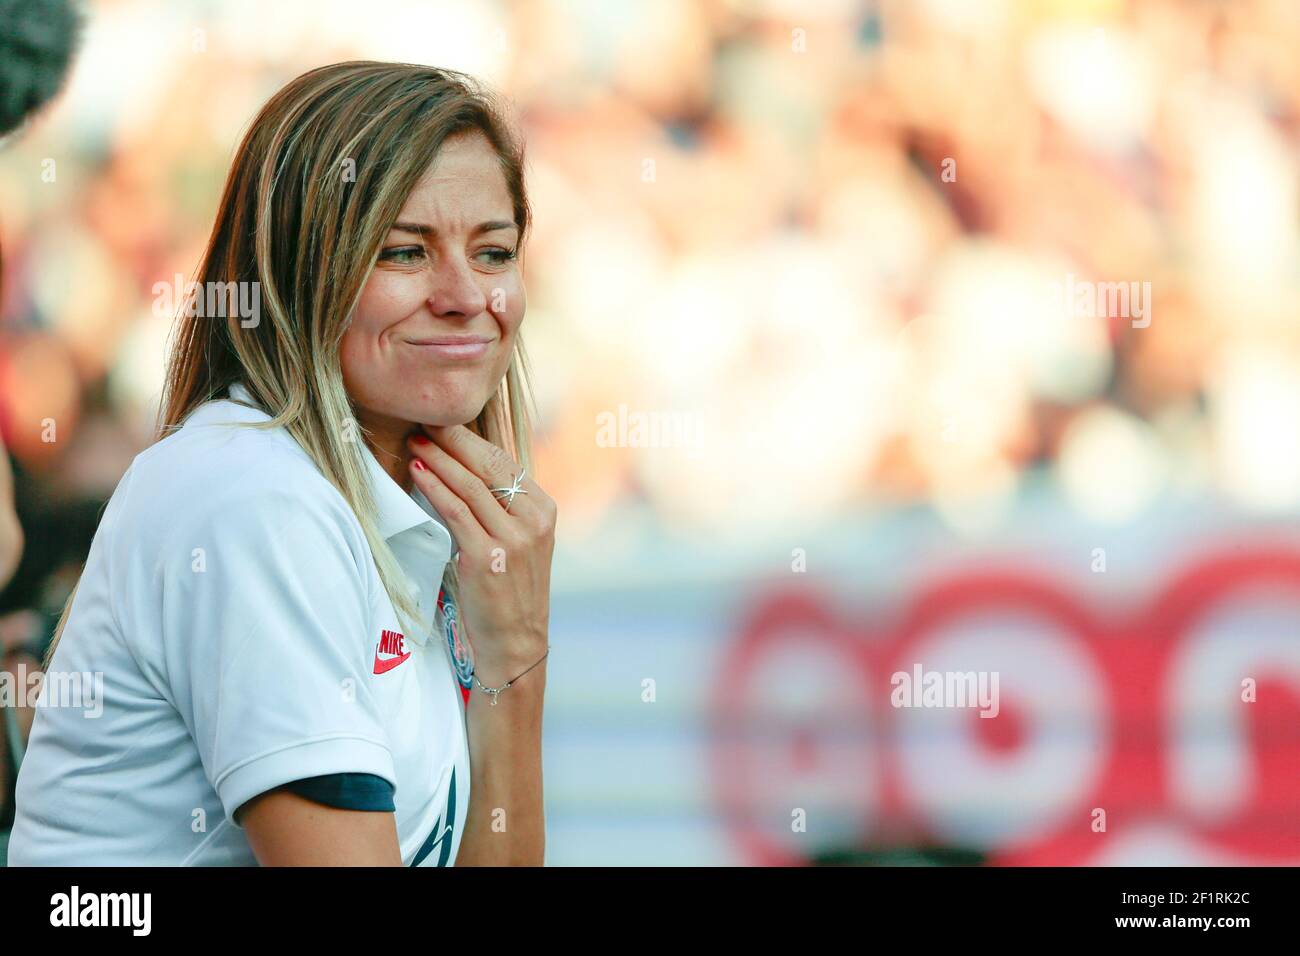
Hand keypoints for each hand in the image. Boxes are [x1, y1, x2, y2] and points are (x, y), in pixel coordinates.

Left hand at [406, 425, 555, 676]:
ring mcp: (514, 539)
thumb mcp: (518, 541)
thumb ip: (502, 505)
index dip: (472, 437)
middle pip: (489, 465)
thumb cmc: (508, 591)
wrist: (515, 643)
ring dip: (439, 457)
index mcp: (544, 510)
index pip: (505, 461)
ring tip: (416, 439)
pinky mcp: (489, 557)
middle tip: (426, 416)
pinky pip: (456, 512)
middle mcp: (534, 520)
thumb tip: (467, 464)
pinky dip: (435, 487)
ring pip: (470, 485)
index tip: (445, 419)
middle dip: (454, 438)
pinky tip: (418, 472)